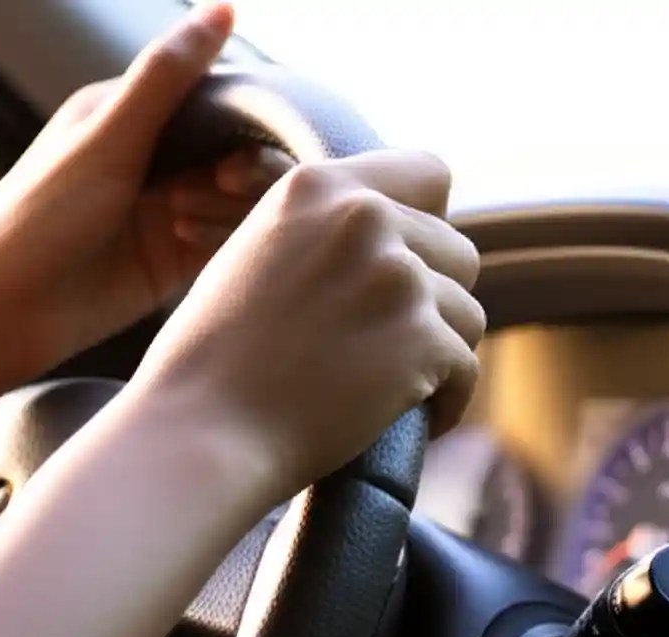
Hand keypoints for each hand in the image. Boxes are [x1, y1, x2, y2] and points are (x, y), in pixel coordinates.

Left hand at [0, 3, 288, 375]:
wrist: (2, 308)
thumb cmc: (38, 215)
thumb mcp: (107, 136)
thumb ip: (168, 75)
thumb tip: (225, 6)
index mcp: (129, 113)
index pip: (216, 98)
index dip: (243, 121)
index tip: (240, 152)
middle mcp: (151, 156)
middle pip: (233, 149)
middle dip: (240, 170)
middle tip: (225, 186)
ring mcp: (163, 209)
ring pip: (236, 197)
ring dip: (227, 207)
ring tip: (183, 222)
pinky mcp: (171, 259)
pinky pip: (224, 240)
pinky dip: (221, 239)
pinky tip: (189, 244)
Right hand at [131, 150, 484, 501]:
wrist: (202, 431)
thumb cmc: (212, 361)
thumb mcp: (255, 256)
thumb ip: (322, 234)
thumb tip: (401, 242)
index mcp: (316, 186)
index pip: (427, 172)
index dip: (426, 223)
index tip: (402, 269)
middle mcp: (363, 216)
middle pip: (456, 252)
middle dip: (430, 302)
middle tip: (377, 348)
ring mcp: (396, 276)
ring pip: (466, 314)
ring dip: (435, 356)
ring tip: (380, 390)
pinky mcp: (421, 339)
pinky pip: (466, 371)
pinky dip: (442, 404)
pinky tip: (394, 420)